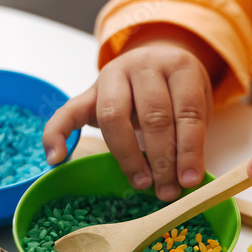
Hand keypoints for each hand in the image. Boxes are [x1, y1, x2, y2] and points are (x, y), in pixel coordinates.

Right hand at [43, 24, 222, 200]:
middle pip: (153, 115)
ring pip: (114, 116)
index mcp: (179, 67)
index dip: (190, 149)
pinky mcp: (88, 91)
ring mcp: (113, 75)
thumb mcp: (196, 105)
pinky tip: (56, 159)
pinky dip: (57, 134)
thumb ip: (190, 135)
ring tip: (142, 184)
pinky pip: (67, 111)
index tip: (189, 180)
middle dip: (162, 159)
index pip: (187, 111)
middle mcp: (144, 66)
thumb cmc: (178, 92)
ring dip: (129, 157)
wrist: (156, 60)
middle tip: (167, 191)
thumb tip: (185, 180)